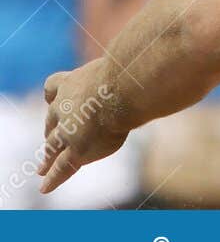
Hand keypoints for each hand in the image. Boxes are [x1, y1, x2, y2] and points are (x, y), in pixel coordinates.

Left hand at [38, 60, 126, 194]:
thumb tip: (156, 53)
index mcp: (73, 81)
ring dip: (47, 157)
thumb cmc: (132, 70)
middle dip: (51, 129)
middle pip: (51, 119)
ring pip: (51, 144)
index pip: (53, 86)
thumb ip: (130, 65)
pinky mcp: (76, 148)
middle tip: (49, 138)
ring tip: (41, 168)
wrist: (124, 87)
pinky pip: (61, 167)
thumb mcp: (125, 62)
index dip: (55, 94)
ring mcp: (67, 128)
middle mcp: (63, 106)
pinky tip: (45, 187)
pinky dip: (53, 178)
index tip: (53, 98)